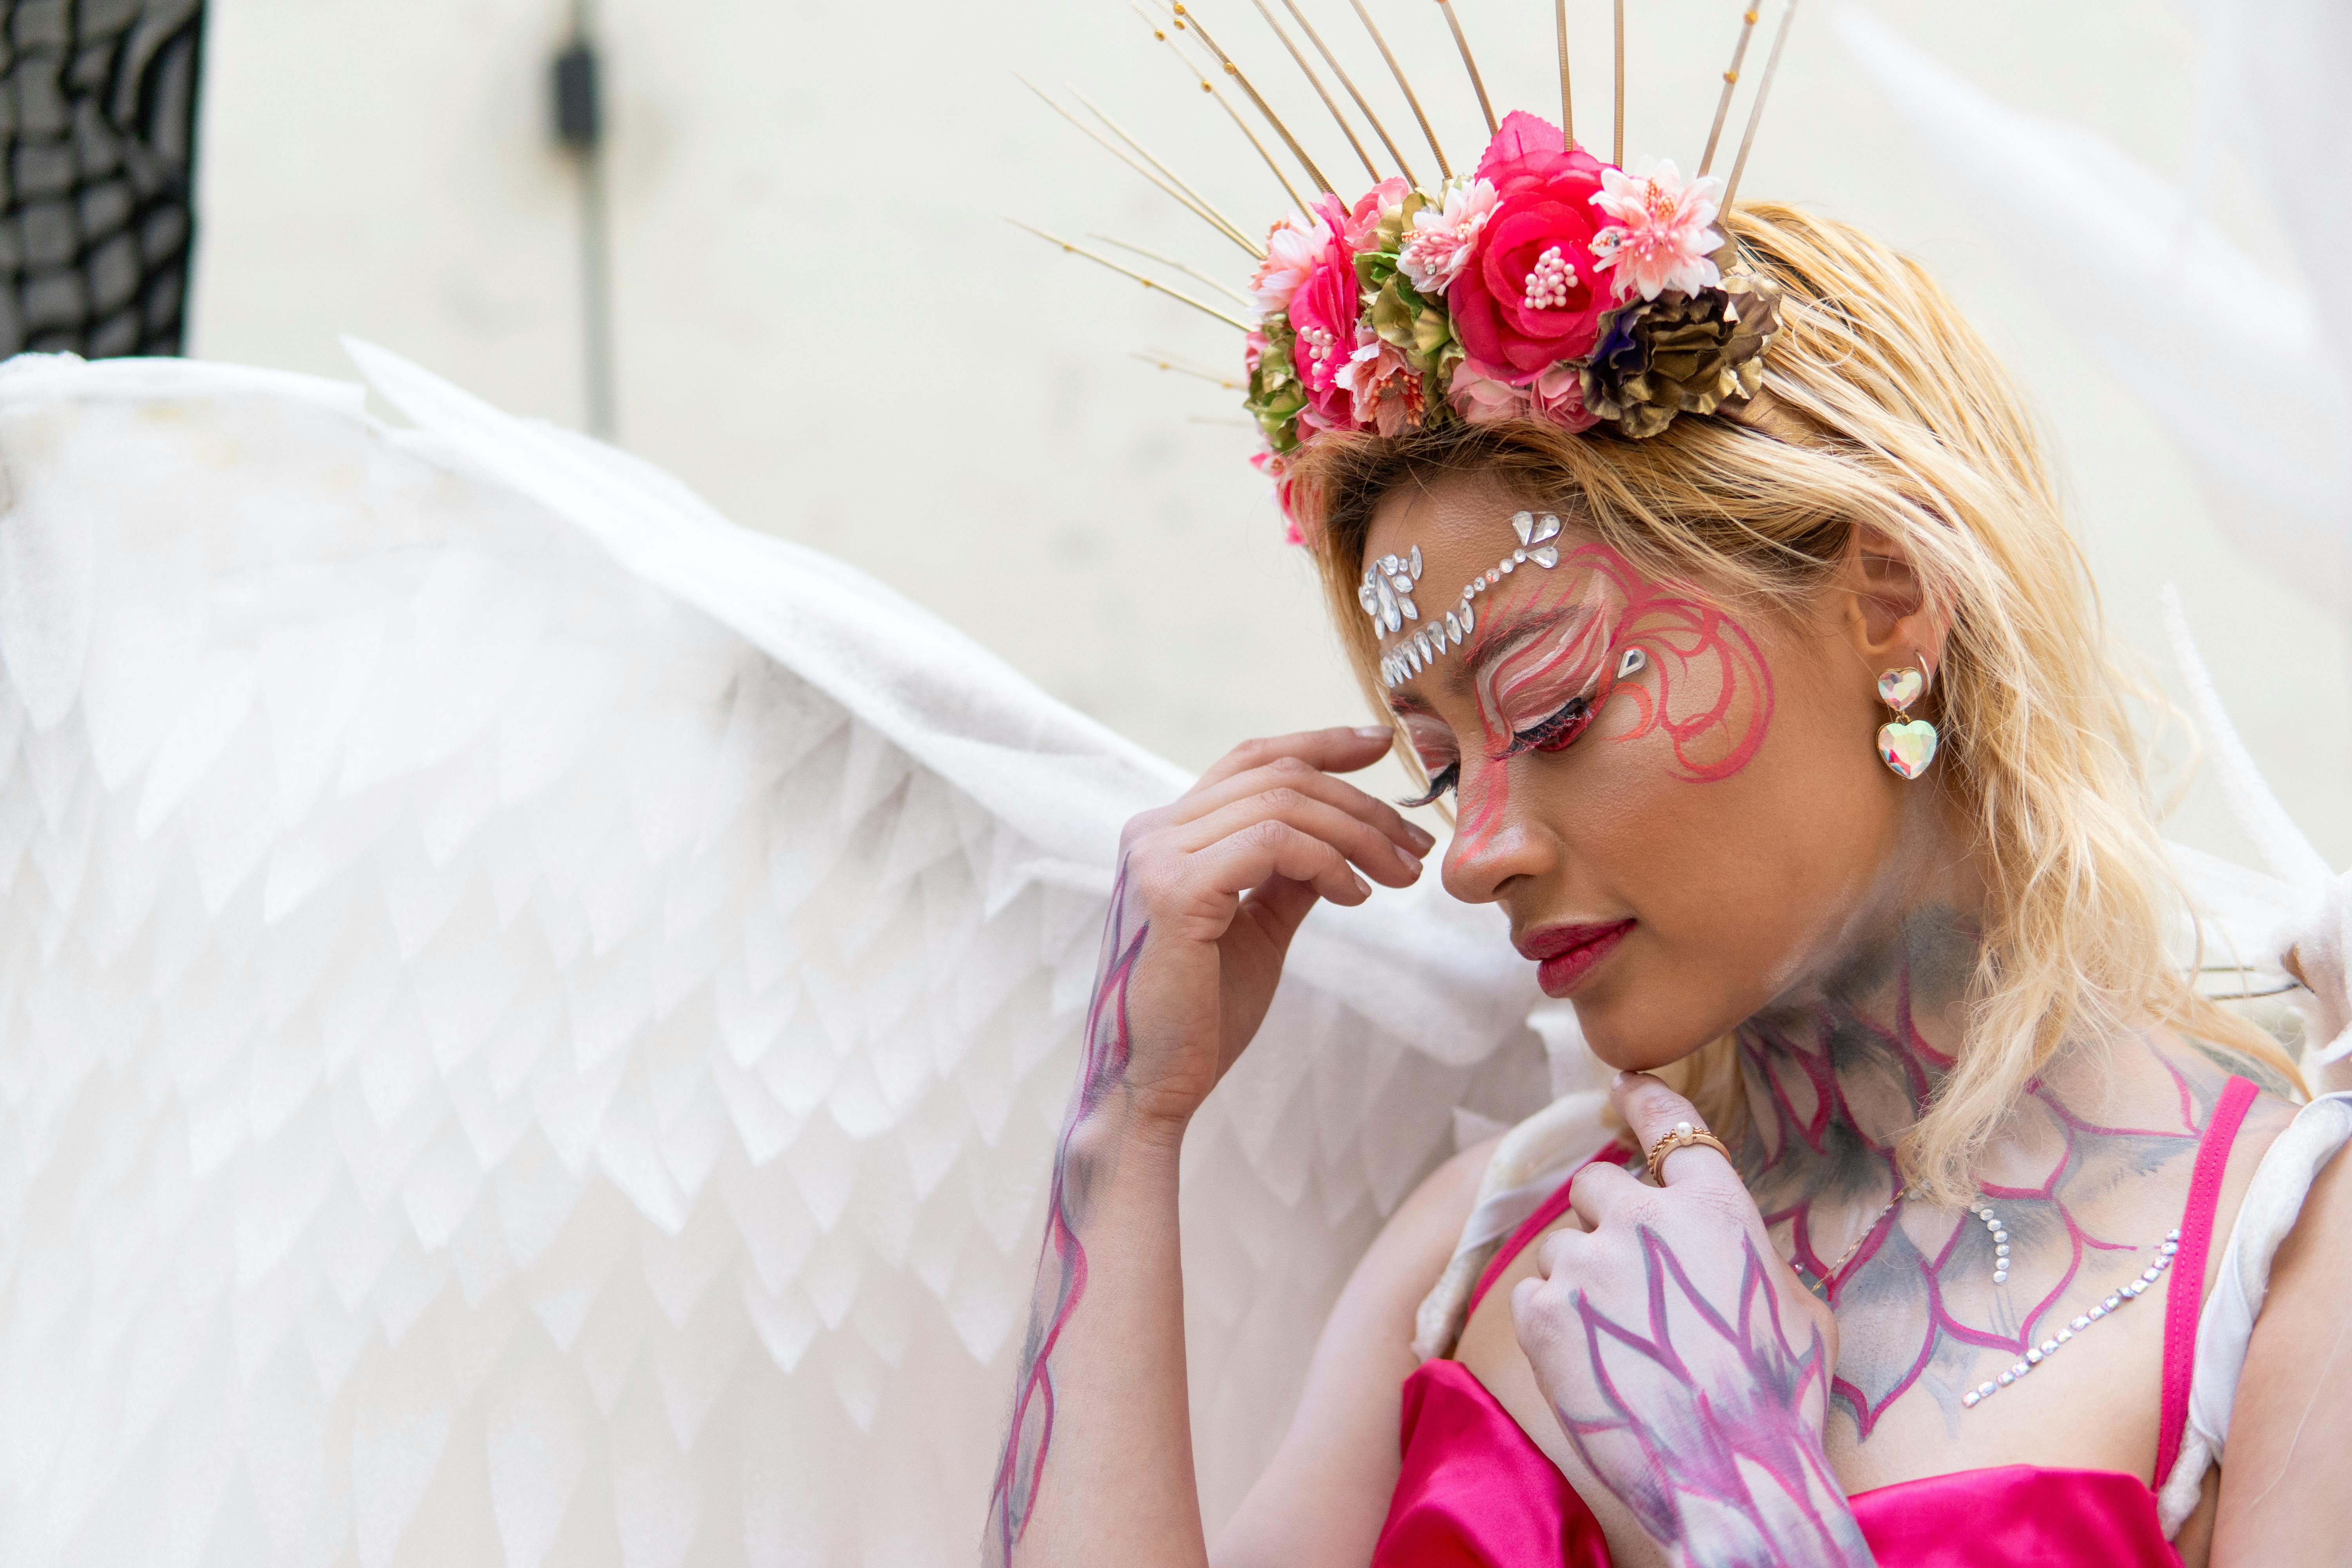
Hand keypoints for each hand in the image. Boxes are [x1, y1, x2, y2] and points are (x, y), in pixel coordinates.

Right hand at [1091, 726, 1432, 1130]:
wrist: (1153, 1086)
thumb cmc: (1202, 1016)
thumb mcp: (1258, 929)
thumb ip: (1289, 878)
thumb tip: (1342, 843)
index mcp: (1167, 834)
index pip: (1250, 761)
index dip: (1319, 743)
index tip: (1382, 744)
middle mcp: (1154, 831)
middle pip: (1277, 776)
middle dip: (1361, 803)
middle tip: (1416, 845)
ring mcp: (1158, 856)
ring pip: (1281, 803)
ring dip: (1357, 834)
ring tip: (1399, 875)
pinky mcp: (1174, 890)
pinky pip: (1271, 843)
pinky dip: (1326, 862)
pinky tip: (1354, 896)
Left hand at [1509, 1074, 1873, 1566]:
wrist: (1730, 1482)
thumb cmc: (1779, 1403)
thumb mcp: (1801, 1313)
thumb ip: (1757, 1259)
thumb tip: (1734, 1251)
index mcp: (1713, 1207)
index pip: (1669, 1123)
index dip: (1644, 1101)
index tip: (1624, 1088)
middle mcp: (1642, 1219)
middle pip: (1596, 1184)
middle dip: (1608, 1220)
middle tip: (1630, 1279)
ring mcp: (1585, 1264)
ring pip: (1560, 1242)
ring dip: (1579, 1277)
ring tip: (1617, 1338)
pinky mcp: (1540, 1314)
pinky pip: (1533, 1291)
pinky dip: (1552, 1319)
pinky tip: (1589, 1360)